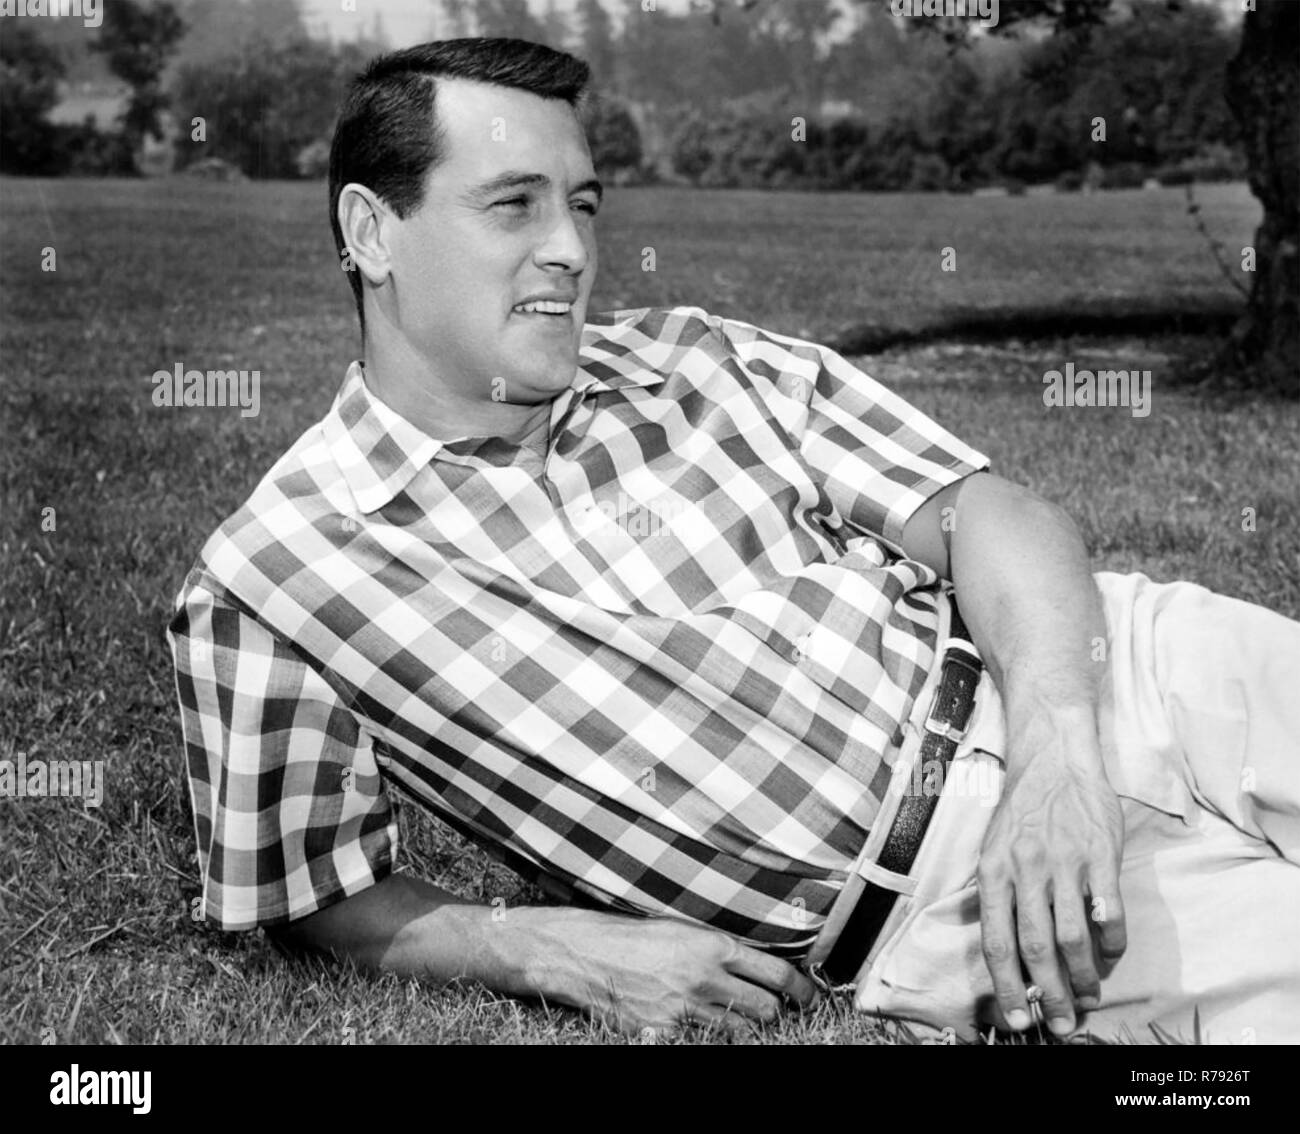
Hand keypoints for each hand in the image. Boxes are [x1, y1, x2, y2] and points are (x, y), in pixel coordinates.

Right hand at [533, 912, 819, 1038]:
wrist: (587, 954)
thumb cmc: (633, 936)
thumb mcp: (683, 929)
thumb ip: (719, 946)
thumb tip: (756, 963)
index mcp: (713, 946)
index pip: (777, 974)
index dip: (802, 990)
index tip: (809, 997)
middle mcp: (705, 978)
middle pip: (766, 1010)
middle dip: (776, 1013)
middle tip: (776, 1012)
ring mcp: (685, 1010)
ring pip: (740, 1032)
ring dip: (745, 1028)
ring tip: (739, 1018)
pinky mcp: (664, 1033)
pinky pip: (700, 1042)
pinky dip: (703, 1037)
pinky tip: (695, 1023)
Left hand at [976, 709, 1125, 1036]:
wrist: (1053, 758)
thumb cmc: (1022, 810)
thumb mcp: (993, 848)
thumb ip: (1000, 896)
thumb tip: (1008, 956)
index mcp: (993, 871)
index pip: (995, 941)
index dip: (1006, 986)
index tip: (1017, 1020)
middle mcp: (1026, 869)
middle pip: (1036, 948)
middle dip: (1048, 995)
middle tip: (1061, 1025)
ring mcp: (1065, 862)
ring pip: (1073, 936)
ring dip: (1082, 977)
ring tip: (1088, 998)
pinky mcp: (1100, 854)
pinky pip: (1108, 910)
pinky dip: (1111, 941)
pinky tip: (1110, 954)